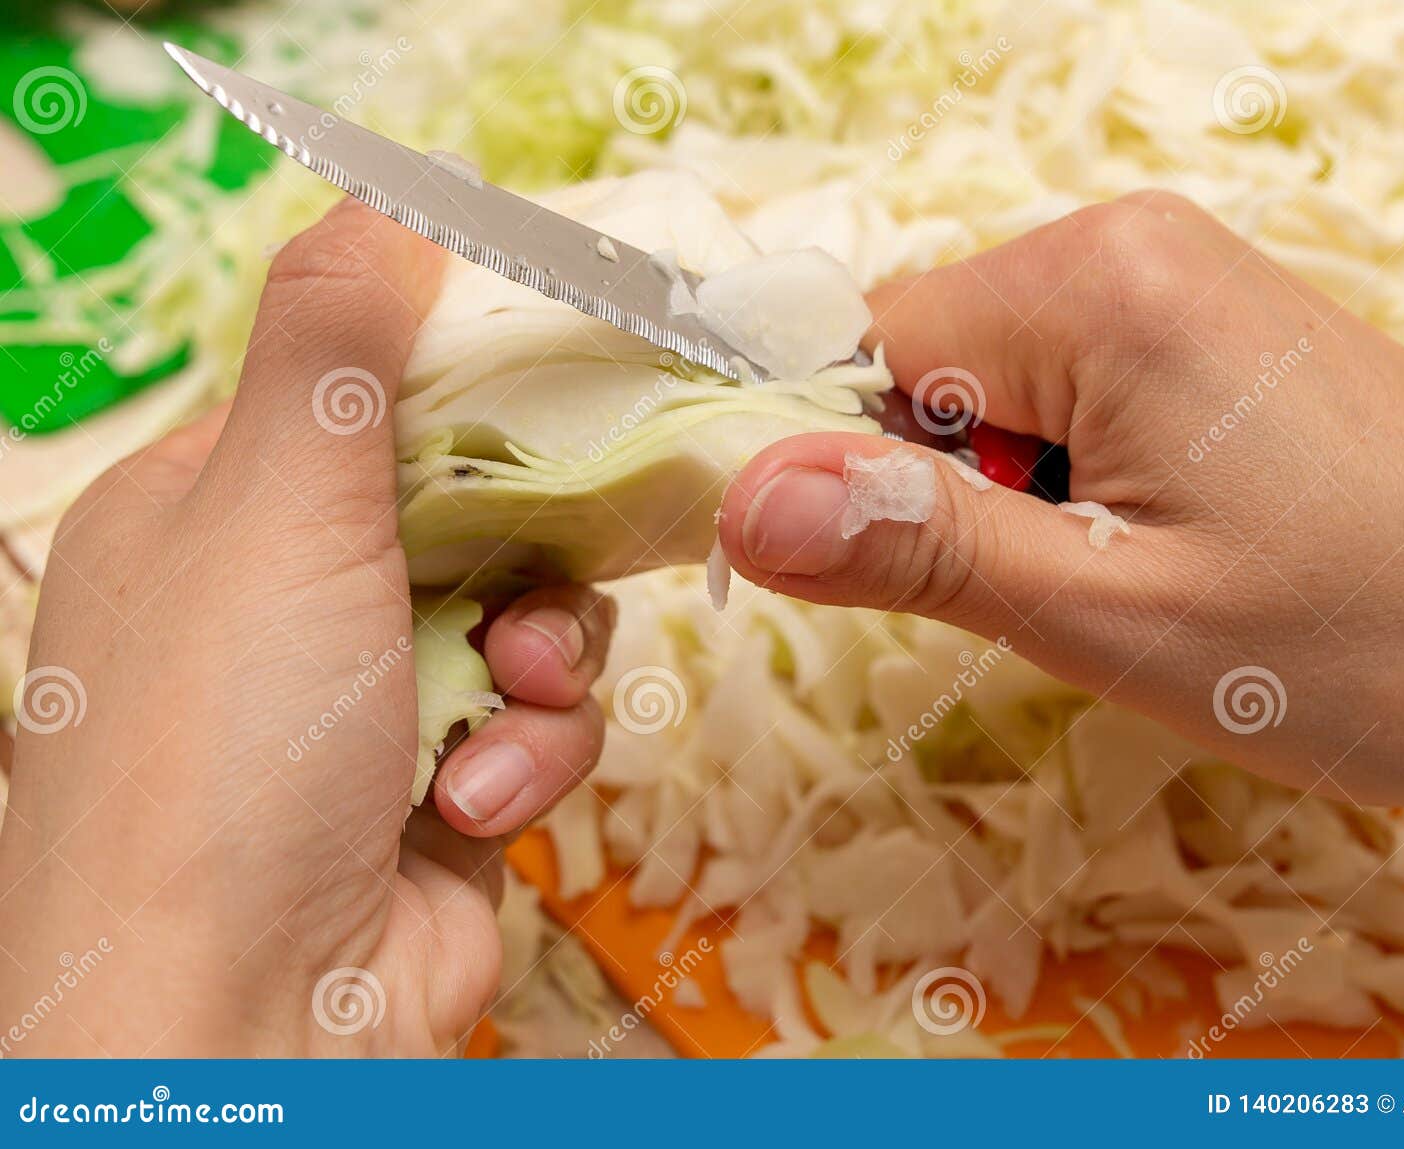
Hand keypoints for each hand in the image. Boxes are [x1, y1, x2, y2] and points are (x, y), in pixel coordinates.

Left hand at [0, 202, 611, 1056]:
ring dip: (540, 658)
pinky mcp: (447, 788)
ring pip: (531, 612)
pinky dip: (531, 753)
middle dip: (529, 535)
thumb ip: (336, 348)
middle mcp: (288, 603)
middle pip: (473, 500)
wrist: (245, 1024)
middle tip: (557, 541)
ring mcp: (370, 702)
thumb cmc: (226, 750)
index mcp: (214, 511)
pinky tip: (482, 798)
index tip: (575, 352)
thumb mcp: (274, 508)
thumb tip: (383, 197)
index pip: (368, 393)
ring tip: (502, 705)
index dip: (471, 368)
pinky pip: (540, 721)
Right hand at [718, 191, 1403, 803]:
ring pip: (995, 391)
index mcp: (1092, 284)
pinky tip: (1166, 548)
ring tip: (1132, 580)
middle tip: (1061, 595)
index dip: (845, 476)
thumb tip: (739, 498)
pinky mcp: (1211, 329)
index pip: (859, 353)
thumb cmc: (1361, 638)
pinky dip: (1074, 483)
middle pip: (925, 367)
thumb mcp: (1111, 616)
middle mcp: (1128, 244)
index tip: (897, 580)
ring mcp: (1178, 279)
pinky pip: (1070, 395)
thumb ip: (920, 548)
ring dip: (1016, 500)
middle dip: (949, 495)